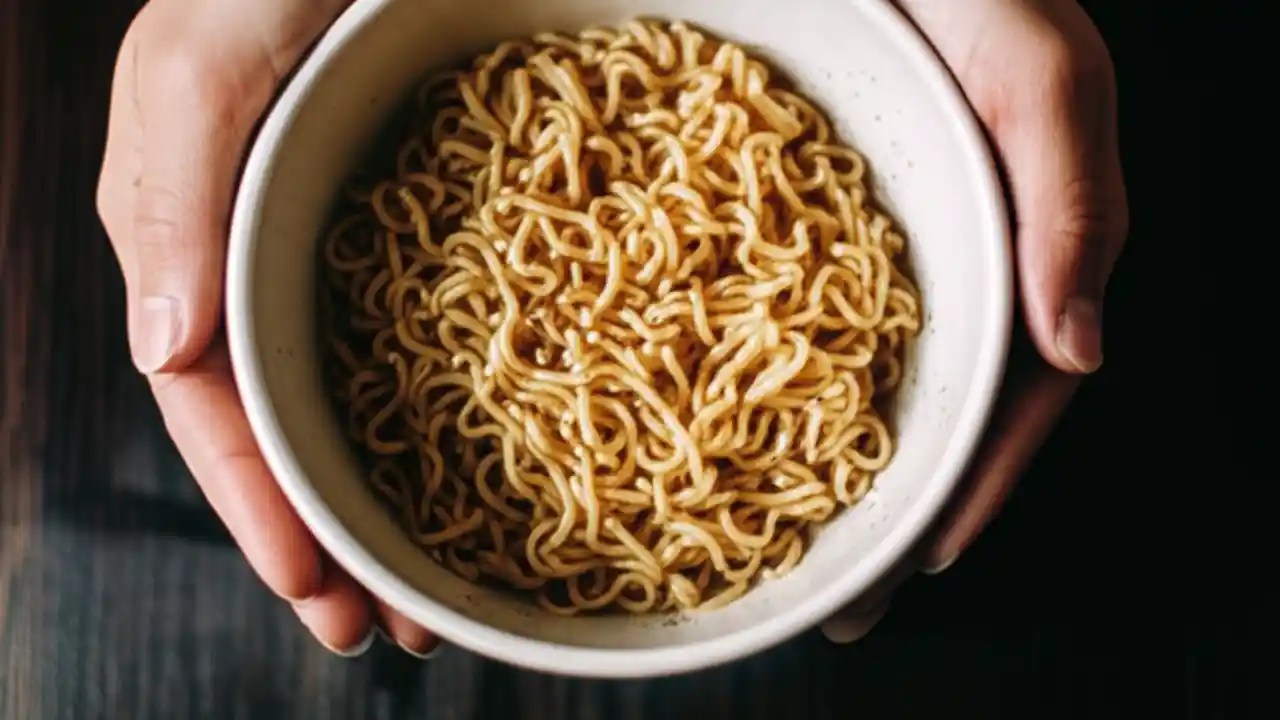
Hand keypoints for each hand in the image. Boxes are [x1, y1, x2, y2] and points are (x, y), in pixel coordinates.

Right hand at [96, 0, 436, 657]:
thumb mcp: (198, 73)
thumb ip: (173, 203)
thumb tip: (163, 353)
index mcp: (184, 249)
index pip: (209, 408)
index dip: (255, 506)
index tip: (310, 590)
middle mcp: (251, 273)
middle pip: (280, 433)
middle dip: (321, 541)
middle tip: (381, 631)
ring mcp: (322, 262)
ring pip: (341, 408)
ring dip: (378, 504)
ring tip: (424, 593)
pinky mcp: (393, 242)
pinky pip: (400, 352)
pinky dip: (426, 426)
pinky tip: (462, 477)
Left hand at [821, 0, 1128, 641]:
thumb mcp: (1043, 81)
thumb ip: (1072, 205)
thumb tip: (1082, 352)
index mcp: (1028, 249)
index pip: (1016, 394)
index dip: (976, 483)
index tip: (918, 563)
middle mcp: (961, 262)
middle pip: (936, 406)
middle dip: (893, 508)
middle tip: (838, 600)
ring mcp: (892, 246)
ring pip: (872, 377)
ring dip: (831, 465)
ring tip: (782, 547)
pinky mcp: (827, 221)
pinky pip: (804, 317)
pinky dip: (774, 381)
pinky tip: (730, 427)